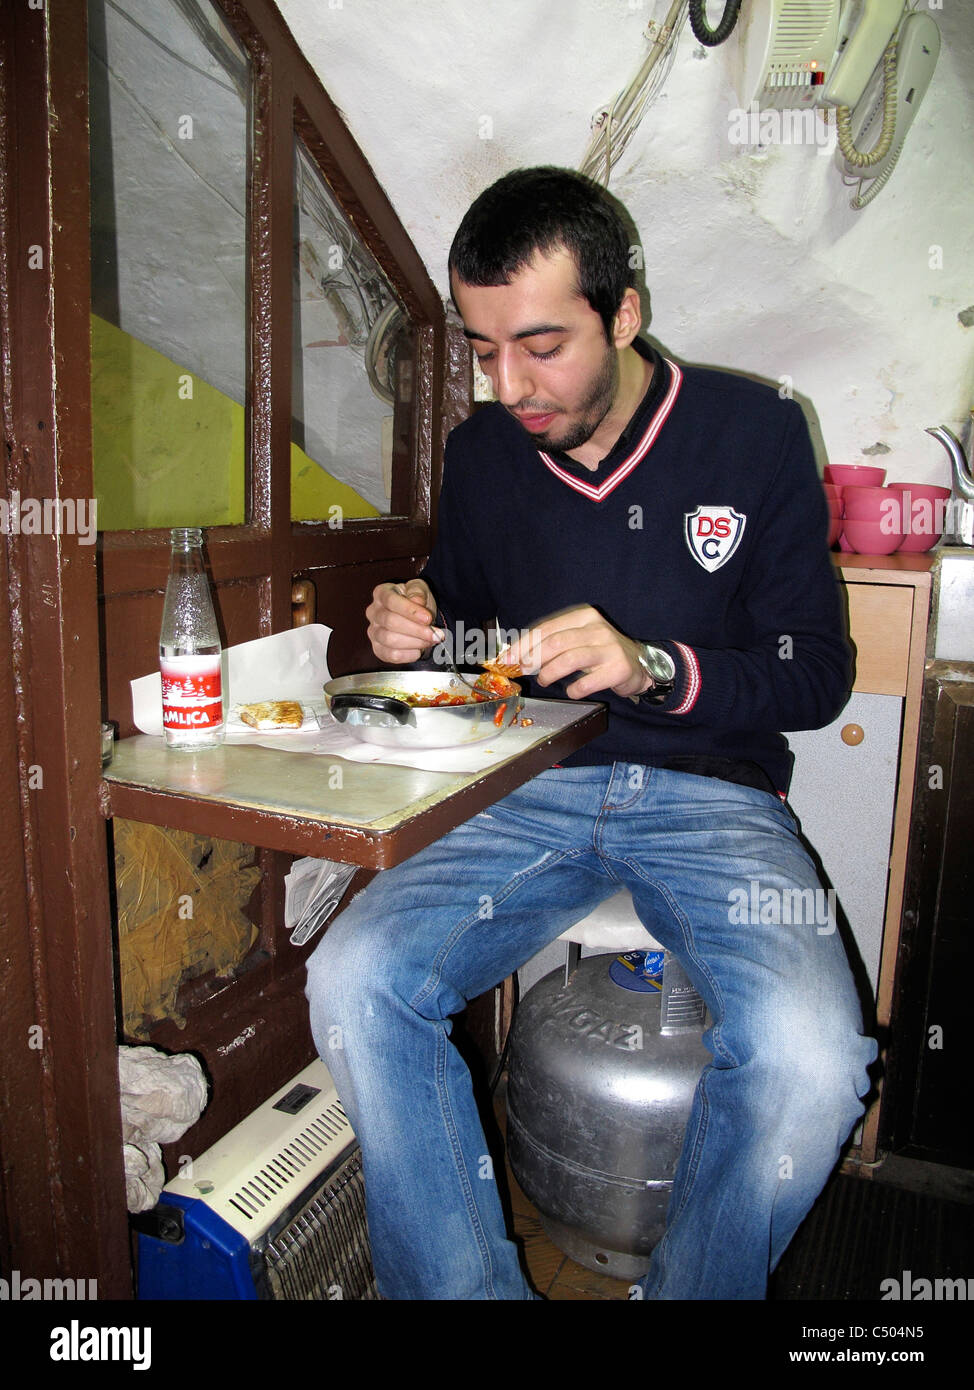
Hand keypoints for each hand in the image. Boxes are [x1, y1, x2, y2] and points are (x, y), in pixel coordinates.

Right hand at [365, 579, 442, 663]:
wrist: (417, 618)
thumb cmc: (416, 602)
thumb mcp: (420, 589)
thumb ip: (418, 592)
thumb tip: (417, 600)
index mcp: (381, 594)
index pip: (391, 601)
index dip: (410, 611)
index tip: (428, 618)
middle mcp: (373, 613)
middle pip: (390, 622)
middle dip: (416, 629)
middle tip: (436, 634)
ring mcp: (374, 632)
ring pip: (390, 640)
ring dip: (415, 642)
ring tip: (430, 640)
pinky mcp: (378, 649)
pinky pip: (391, 655)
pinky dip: (409, 654)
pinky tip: (419, 649)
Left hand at [503, 605, 652, 700]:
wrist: (639, 664)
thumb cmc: (600, 653)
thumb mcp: (578, 639)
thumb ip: (552, 643)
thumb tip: (516, 656)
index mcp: (583, 616)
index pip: (547, 628)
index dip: (523, 644)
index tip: (507, 660)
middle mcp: (597, 629)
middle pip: (556, 642)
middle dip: (532, 658)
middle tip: (523, 671)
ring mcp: (610, 648)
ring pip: (570, 659)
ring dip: (550, 673)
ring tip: (544, 680)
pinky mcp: (618, 669)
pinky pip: (588, 682)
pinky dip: (574, 690)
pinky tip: (572, 691)